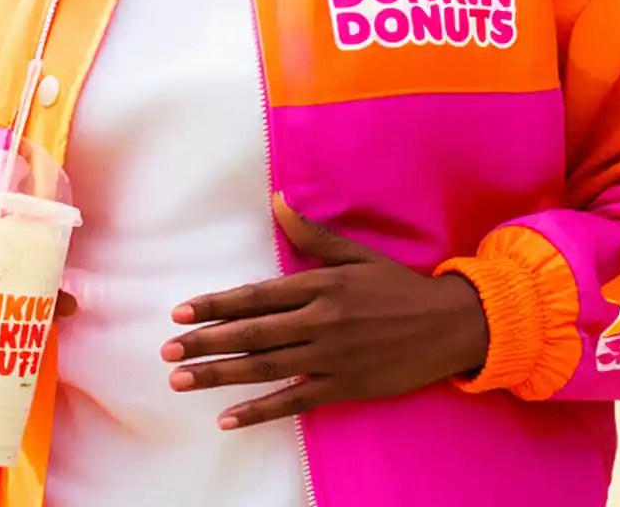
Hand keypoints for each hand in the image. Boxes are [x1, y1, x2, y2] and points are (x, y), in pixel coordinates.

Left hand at [162, 194, 487, 429]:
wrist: (452, 325)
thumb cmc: (400, 288)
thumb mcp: (357, 255)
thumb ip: (312, 234)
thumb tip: (277, 201)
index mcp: (321, 286)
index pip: (256, 296)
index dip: (215, 304)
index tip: (180, 312)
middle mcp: (321, 321)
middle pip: (252, 333)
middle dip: (206, 342)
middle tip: (167, 350)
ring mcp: (332, 357)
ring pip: (265, 367)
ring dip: (220, 375)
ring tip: (181, 379)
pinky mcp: (344, 386)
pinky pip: (295, 400)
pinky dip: (260, 411)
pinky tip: (228, 418)